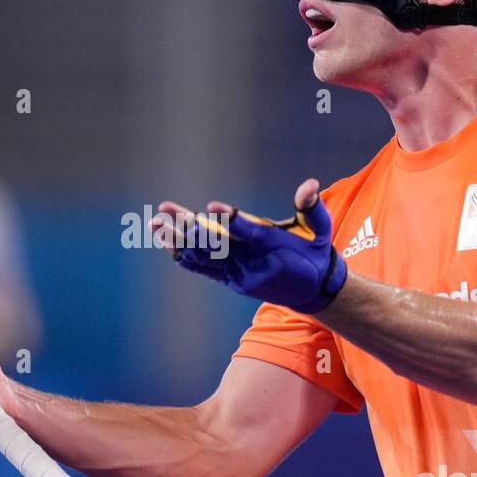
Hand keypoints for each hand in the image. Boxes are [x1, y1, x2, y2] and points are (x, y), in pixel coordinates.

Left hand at [150, 178, 346, 313]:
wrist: (313, 292)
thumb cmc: (315, 254)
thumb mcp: (320, 230)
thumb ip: (313, 208)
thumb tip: (310, 185)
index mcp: (271, 246)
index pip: (248, 232)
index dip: (230, 219)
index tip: (212, 207)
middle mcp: (251, 263)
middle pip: (216, 244)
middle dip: (189, 227)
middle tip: (165, 212)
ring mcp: (239, 274)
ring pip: (204, 257)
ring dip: (179, 240)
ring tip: (155, 224)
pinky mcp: (232, 281)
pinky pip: (205, 270)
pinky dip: (186, 257)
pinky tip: (166, 244)